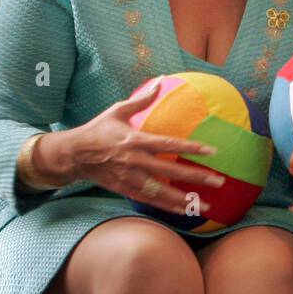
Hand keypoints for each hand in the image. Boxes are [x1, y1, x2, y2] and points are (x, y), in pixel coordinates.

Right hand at [54, 81, 223, 215]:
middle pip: (171, 170)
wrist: (72, 154)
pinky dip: (168, 207)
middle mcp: (134, 161)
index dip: (191, 147)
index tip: (213, 151)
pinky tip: (185, 211)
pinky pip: (150, 201)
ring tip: (208, 205)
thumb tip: (159, 82)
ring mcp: (130, 177)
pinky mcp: (125, 189)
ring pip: (162, 192)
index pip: (169, 144)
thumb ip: (141, 100)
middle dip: (197, 177)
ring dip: (186, 200)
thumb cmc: (98, 130)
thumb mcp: (117, 111)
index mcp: (135, 140)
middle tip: (220, 181)